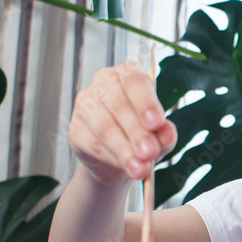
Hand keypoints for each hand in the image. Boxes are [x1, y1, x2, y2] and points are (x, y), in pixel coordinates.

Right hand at [68, 61, 177, 184]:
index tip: (156, 122)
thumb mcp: (160, 136)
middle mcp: (104, 83)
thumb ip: (165, 133)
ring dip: (124, 149)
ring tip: (140, 167)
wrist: (119, 160)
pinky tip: (126, 167)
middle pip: (118, 104)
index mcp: (129, 74)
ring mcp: (85, 105)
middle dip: (137, 131)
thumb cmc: (142, 137)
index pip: (134, 80)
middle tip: (150, 152)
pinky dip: (112, 158)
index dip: (146, 102)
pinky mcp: (75, 129)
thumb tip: (167, 132)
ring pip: (104, 126)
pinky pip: (92, 143)